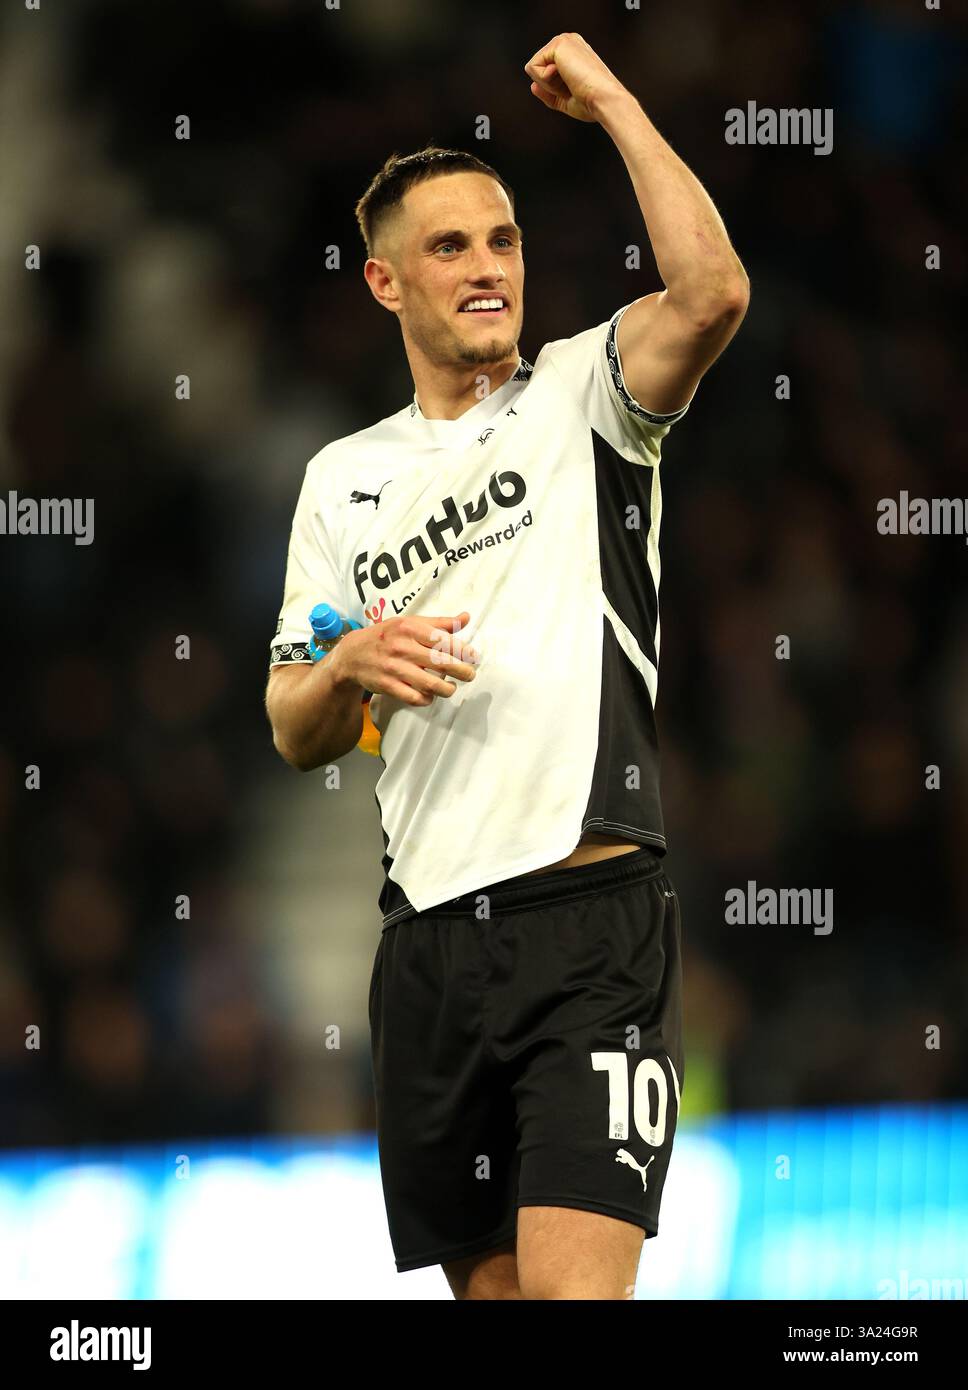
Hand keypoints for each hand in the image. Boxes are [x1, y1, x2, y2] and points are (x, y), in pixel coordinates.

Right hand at [329, 611, 480, 707]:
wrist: (352, 654)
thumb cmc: (387, 636)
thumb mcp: (409, 623)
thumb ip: (439, 623)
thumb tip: (466, 618)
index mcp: (409, 628)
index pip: (443, 640)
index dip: (463, 650)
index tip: (474, 657)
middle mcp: (402, 647)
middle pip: (441, 662)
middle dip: (462, 671)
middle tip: (470, 675)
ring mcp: (394, 668)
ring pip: (430, 684)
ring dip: (447, 689)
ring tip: (451, 688)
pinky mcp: (388, 685)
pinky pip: (414, 697)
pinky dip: (426, 699)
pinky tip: (431, 696)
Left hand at [524, 32, 626, 123]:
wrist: (603, 98)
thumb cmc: (591, 102)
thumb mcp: (564, 100)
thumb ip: (547, 92)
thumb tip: (533, 86)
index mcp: (572, 53)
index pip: (545, 72)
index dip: (553, 89)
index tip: (573, 89)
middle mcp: (568, 42)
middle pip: (537, 69)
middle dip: (549, 86)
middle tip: (571, 87)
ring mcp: (563, 40)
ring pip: (533, 68)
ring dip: (548, 84)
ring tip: (570, 81)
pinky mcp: (558, 44)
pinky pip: (532, 67)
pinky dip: (545, 80)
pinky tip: (566, 76)